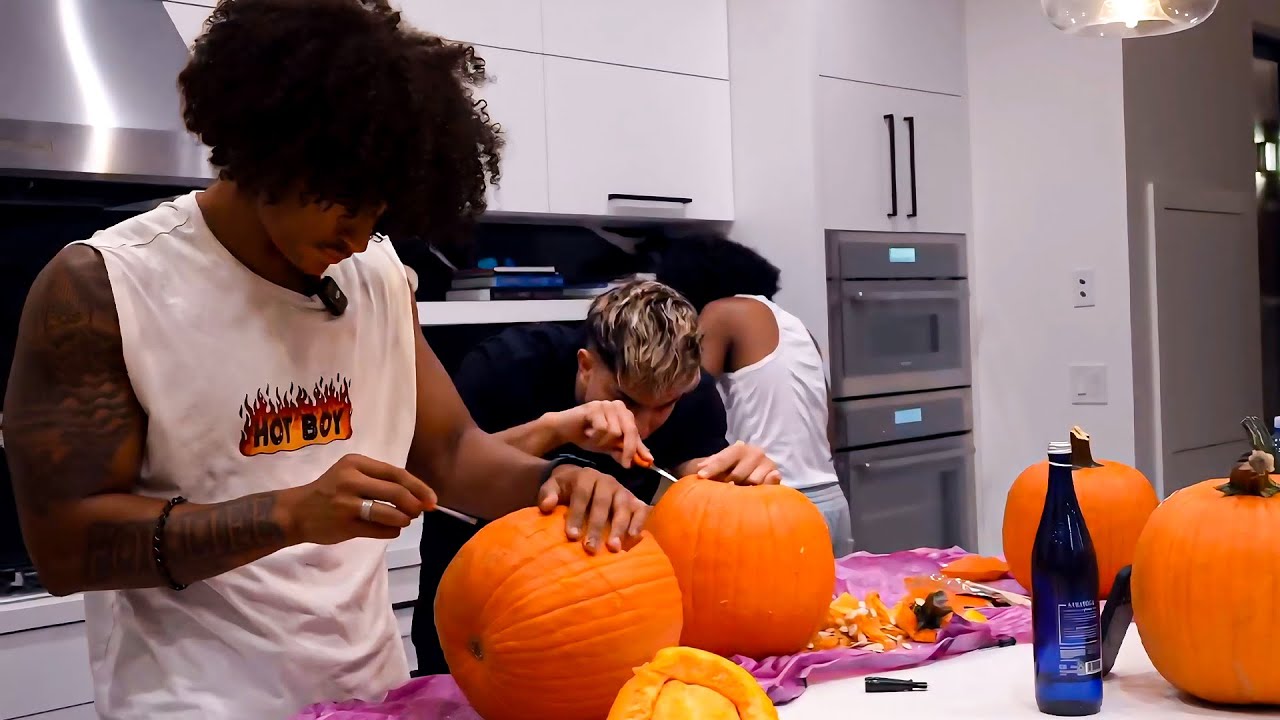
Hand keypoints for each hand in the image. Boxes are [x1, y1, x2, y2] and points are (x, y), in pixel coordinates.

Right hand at [279, 454, 436, 544]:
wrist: (295, 512)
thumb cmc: (329, 491)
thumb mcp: (351, 474)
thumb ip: (380, 481)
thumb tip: (418, 496)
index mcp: (356, 463)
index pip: (396, 473)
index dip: (419, 487)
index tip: (432, 499)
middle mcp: (351, 480)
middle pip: (397, 492)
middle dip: (415, 504)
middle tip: (420, 512)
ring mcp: (347, 504)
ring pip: (390, 513)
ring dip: (404, 519)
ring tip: (404, 521)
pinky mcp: (345, 525)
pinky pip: (379, 530)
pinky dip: (392, 531)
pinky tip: (391, 529)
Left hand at [536, 464, 649, 553]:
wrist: (584, 478)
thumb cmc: (567, 488)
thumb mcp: (553, 486)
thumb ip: (548, 494)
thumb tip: (546, 506)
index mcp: (586, 476)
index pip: (581, 495)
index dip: (576, 515)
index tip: (571, 536)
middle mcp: (606, 481)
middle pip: (602, 503)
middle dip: (596, 526)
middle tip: (590, 548)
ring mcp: (622, 490)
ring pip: (623, 507)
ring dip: (619, 528)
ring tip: (613, 548)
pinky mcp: (634, 499)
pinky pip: (641, 509)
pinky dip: (639, 522)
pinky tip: (633, 537)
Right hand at [545, 400, 651, 467]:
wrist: (564, 429)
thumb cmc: (588, 436)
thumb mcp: (609, 447)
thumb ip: (625, 451)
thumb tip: (646, 460)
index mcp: (624, 413)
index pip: (636, 432)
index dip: (638, 449)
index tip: (644, 463)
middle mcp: (618, 406)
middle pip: (630, 430)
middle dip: (628, 449)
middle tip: (624, 464)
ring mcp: (606, 404)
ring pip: (615, 432)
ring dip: (603, 442)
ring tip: (593, 439)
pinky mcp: (594, 407)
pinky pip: (602, 428)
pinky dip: (595, 437)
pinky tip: (587, 433)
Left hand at [694, 441, 781, 485]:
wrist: (755, 469)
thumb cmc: (732, 468)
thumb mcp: (721, 464)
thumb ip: (711, 465)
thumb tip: (700, 469)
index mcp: (739, 448)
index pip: (724, 459)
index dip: (713, 468)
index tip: (700, 476)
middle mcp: (755, 453)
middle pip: (737, 474)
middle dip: (728, 483)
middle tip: (724, 490)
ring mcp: (767, 463)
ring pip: (752, 481)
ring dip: (744, 489)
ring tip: (739, 492)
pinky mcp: (777, 474)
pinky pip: (769, 484)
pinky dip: (765, 486)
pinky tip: (757, 490)